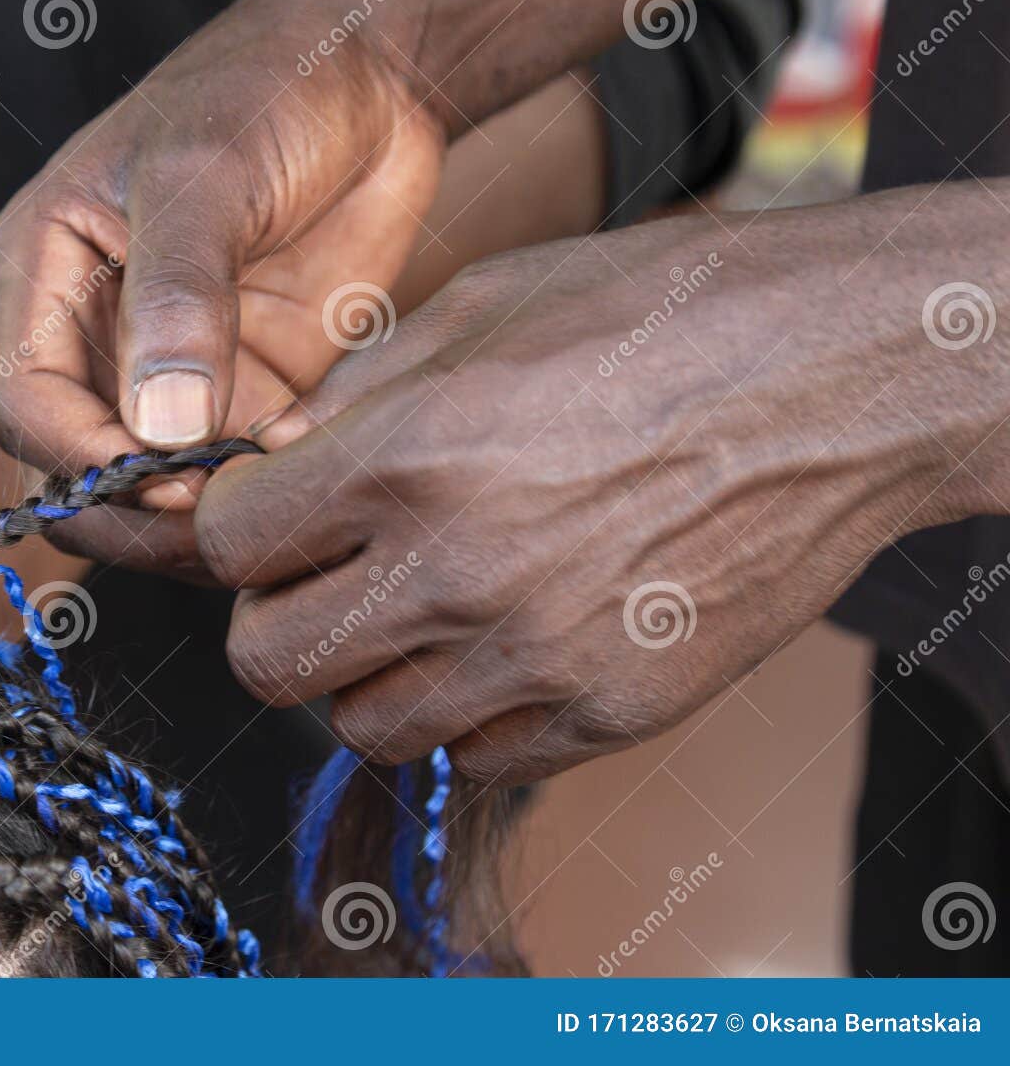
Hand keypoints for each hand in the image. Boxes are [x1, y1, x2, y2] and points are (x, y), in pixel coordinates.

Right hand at [0, 0, 444, 568]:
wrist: (376, 79)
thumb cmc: (268, 88)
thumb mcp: (206, 173)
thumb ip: (178, 299)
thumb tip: (157, 429)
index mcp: (46, 273)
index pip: (25, 404)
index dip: (81, 458)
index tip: (161, 478)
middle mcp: (97, 334)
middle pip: (78, 469)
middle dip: (136, 510)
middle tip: (219, 520)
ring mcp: (173, 371)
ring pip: (155, 489)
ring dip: (204, 516)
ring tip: (275, 500)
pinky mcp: (247, 391)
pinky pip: (236, 474)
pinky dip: (268, 492)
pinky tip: (319, 466)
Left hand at [193, 195, 1002, 785]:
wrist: (837, 382)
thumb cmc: (661, 320)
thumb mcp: (484, 308)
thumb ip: (354, 397)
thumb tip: (270, 465)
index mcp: (408, 457)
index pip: (228, 547)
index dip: (232, 528)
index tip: (263, 516)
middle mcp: (458, 572)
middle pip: (269, 661)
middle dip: (273, 615)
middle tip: (319, 576)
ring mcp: (536, 657)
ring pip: (363, 726)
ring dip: (364, 673)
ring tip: (416, 610)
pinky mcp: (608, 712)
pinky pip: (473, 757)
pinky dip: (462, 713)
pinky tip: (499, 643)